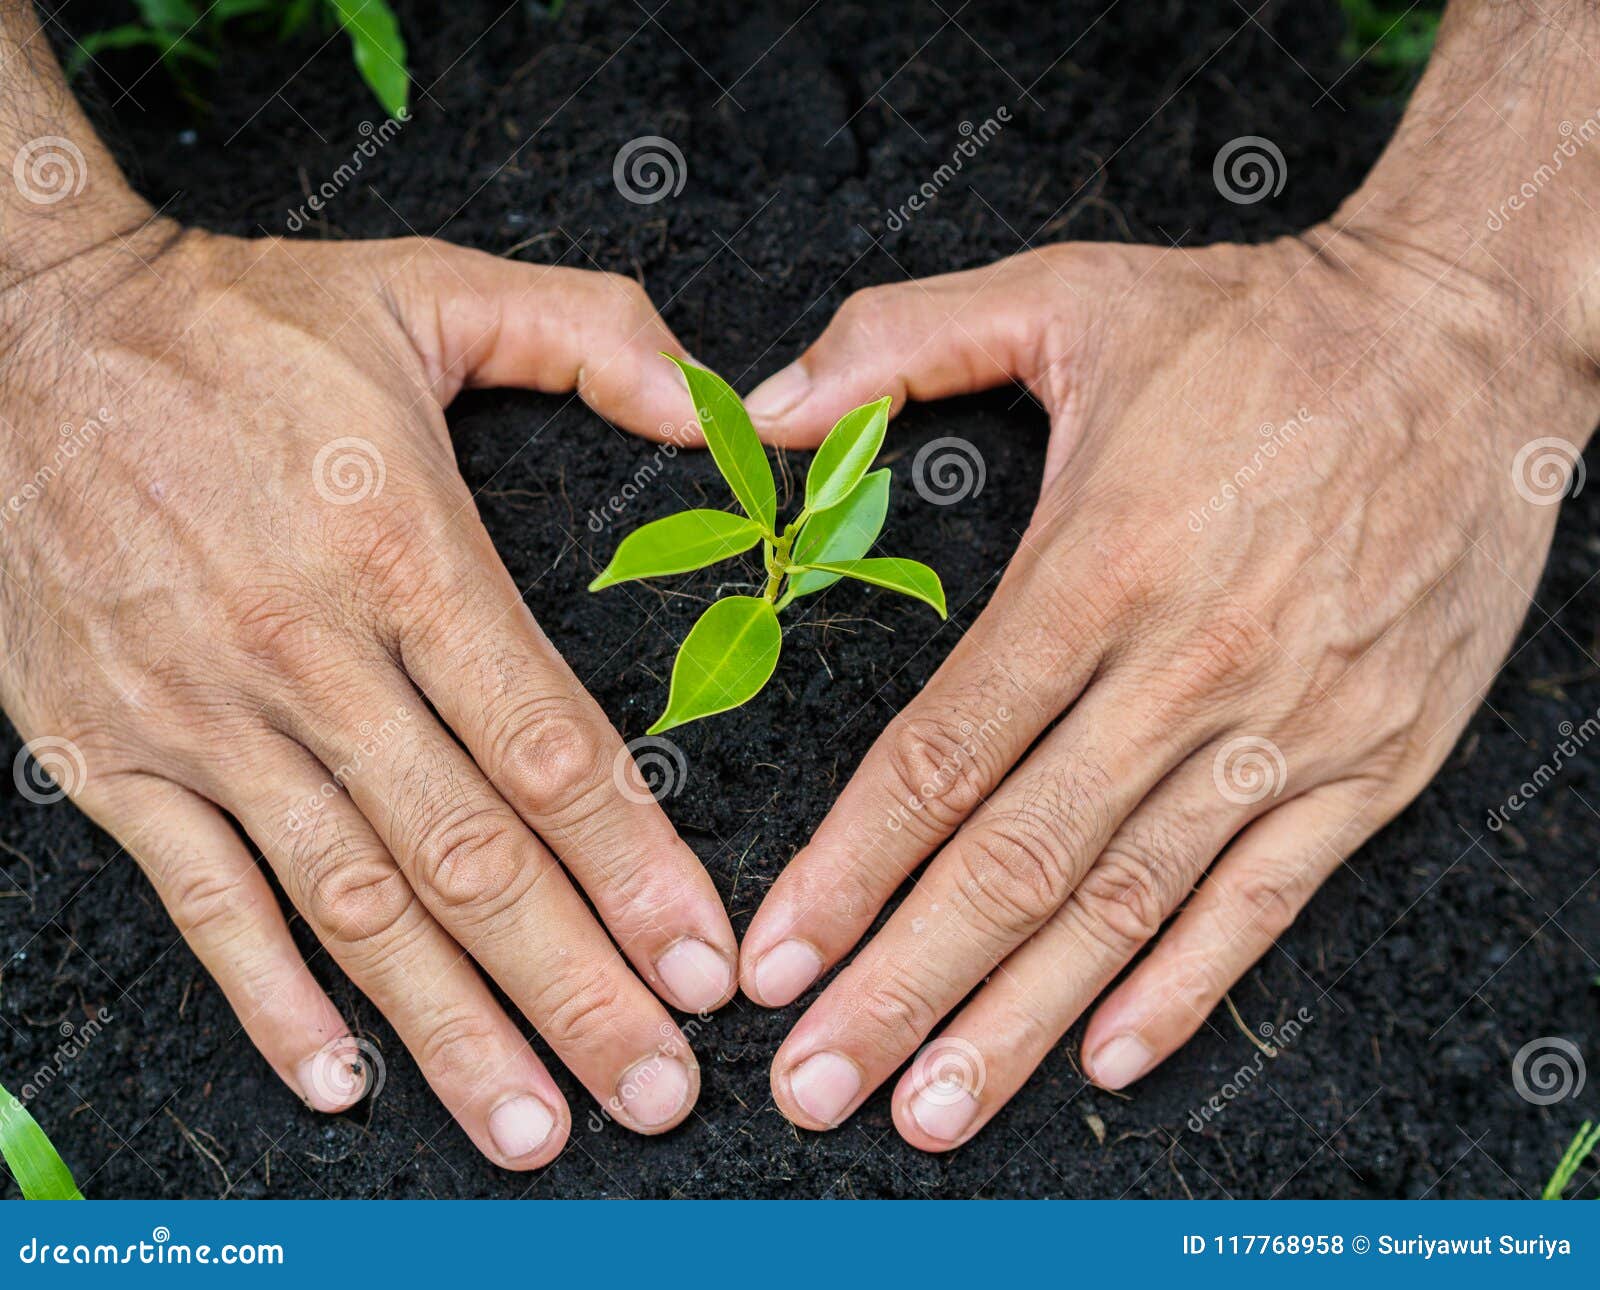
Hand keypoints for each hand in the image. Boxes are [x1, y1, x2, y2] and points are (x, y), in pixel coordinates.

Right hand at [0, 222, 736, 1168]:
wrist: (20, 329)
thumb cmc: (235, 324)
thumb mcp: (430, 290)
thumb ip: (593, 337)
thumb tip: (720, 410)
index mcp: (402, 547)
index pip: (546, 743)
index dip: (633, 865)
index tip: (701, 959)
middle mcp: (309, 652)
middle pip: (469, 856)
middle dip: (574, 987)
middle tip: (658, 1087)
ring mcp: (206, 716)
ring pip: (349, 905)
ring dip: (450, 1026)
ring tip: (536, 1123)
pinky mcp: (115, 751)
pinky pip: (204, 899)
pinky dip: (271, 999)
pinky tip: (340, 1076)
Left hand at [738, 222, 1599, 1144]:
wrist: (1469, 341)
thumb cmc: (1263, 327)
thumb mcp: (1067, 295)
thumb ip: (896, 345)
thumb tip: (756, 410)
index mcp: (1102, 562)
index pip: (945, 752)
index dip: (850, 866)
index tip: (779, 954)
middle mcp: (1190, 666)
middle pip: (1018, 859)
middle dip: (903, 984)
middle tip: (816, 1081)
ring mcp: (1288, 727)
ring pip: (1129, 905)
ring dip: (1020, 1019)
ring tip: (930, 1106)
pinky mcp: (1370, 760)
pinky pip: (1264, 899)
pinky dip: (1183, 987)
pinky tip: (1104, 1054)